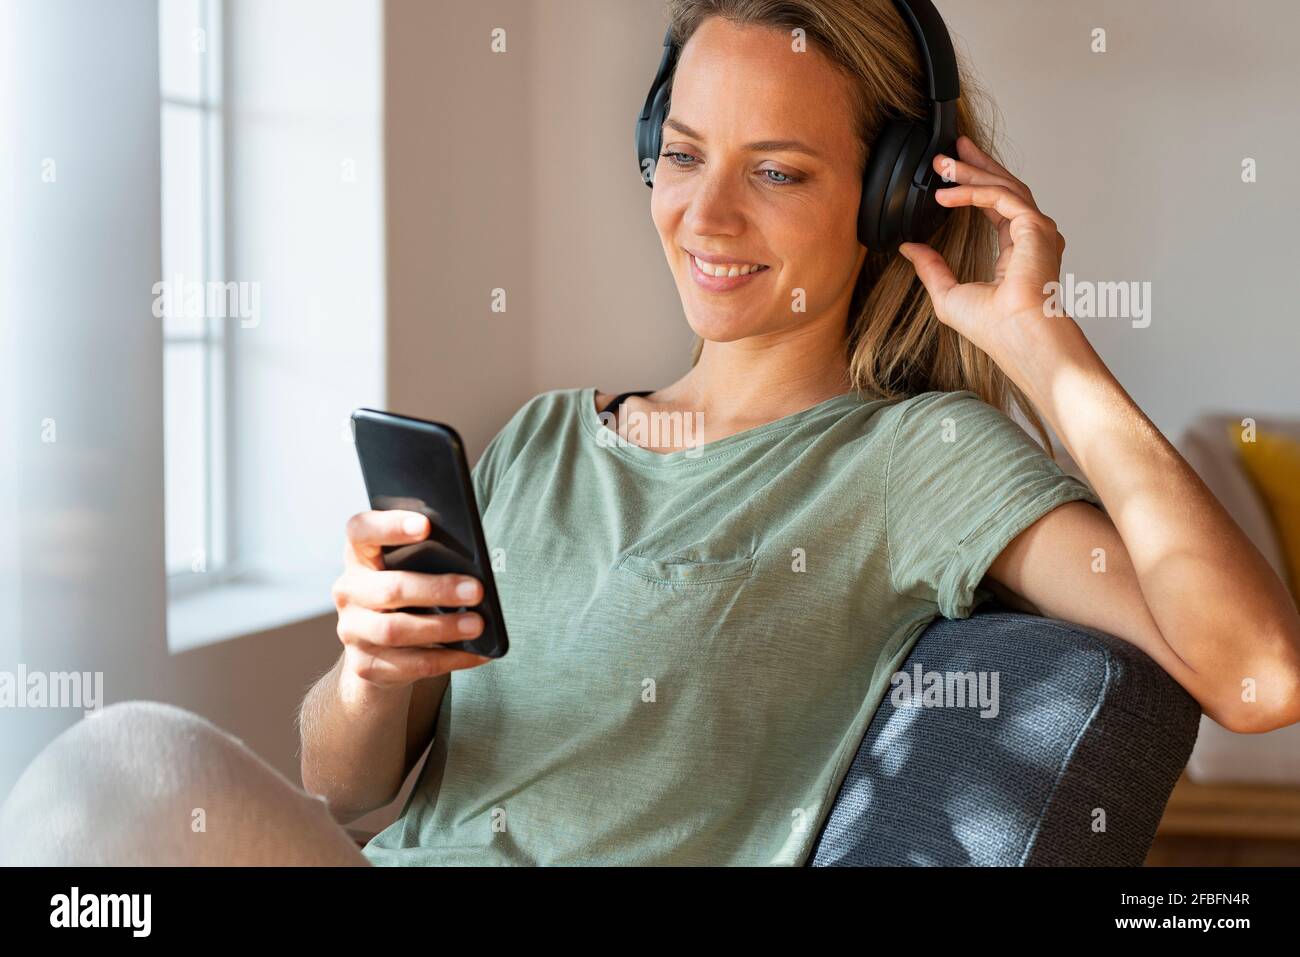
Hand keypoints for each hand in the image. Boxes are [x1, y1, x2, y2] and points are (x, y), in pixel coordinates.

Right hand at [332, 509, 490, 690]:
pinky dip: (449, 659)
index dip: (390, 526)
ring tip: (478, 625)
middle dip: (437, 589)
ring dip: (443, 628)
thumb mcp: (409, 572)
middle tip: (476, 590)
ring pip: (396, 630)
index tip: (426, 525)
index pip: (361, 530)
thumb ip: (429, 559)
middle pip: (389, 588)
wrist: (378, 653)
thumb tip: (474, 567)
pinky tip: (477, 653)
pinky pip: (411, 664)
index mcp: (359, 556)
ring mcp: (352, 630)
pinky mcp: (365, 665)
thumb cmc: (408, 596)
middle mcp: (348, 590)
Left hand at [897, 134, 1073, 372]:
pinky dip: (973, 192)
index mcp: (1017, 252)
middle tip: (948, 151)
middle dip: (975, 165)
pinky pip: (1000, 197)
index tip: (949, 173)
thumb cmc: (992, 327)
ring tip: (942, 163)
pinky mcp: (1035, 226)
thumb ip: (931, 268)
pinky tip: (946, 194)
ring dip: (971, 172)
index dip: (973, 186)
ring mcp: (1037, 230)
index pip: (997, 206)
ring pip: (1003, 187)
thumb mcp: (947, 294)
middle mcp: (1031, 237)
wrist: (1016, 335)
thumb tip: (910, 248)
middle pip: (1004, 187)